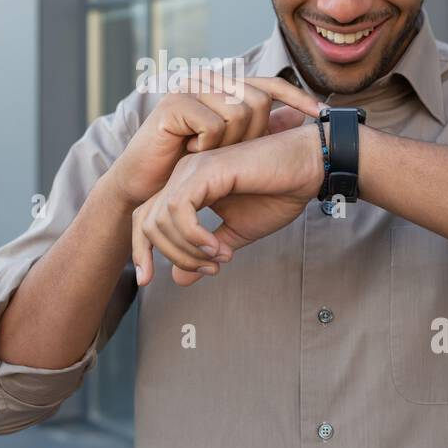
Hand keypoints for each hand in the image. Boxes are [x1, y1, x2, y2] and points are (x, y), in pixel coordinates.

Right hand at [105, 72, 322, 209]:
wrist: (144, 189)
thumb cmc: (187, 170)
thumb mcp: (232, 150)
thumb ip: (261, 130)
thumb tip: (302, 118)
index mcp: (222, 86)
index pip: (268, 84)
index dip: (296, 97)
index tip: (322, 113)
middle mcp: (207, 79)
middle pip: (257, 99)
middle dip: (254, 133)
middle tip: (234, 154)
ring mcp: (189, 87)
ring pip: (239, 111)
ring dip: (230, 143)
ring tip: (208, 154)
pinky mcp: (175, 103)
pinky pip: (214, 124)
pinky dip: (209, 145)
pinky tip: (192, 152)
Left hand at [131, 122, 325, 285]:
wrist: (307, 167)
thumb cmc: (276, 194)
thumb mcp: (235, 234)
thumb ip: (204, 253)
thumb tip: (178, 281)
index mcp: (186, 187)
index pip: (145, 219)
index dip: (141, 251)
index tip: (148, 281)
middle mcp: (182, 175)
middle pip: (145, 223)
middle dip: (168, 256)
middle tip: (207, 270)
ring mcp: (191, 170)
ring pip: (159, 220)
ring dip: (186, 250)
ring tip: (219, 258)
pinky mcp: (205, 170)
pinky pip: (179, 210)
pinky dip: (194, 236)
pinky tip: (218, 246)